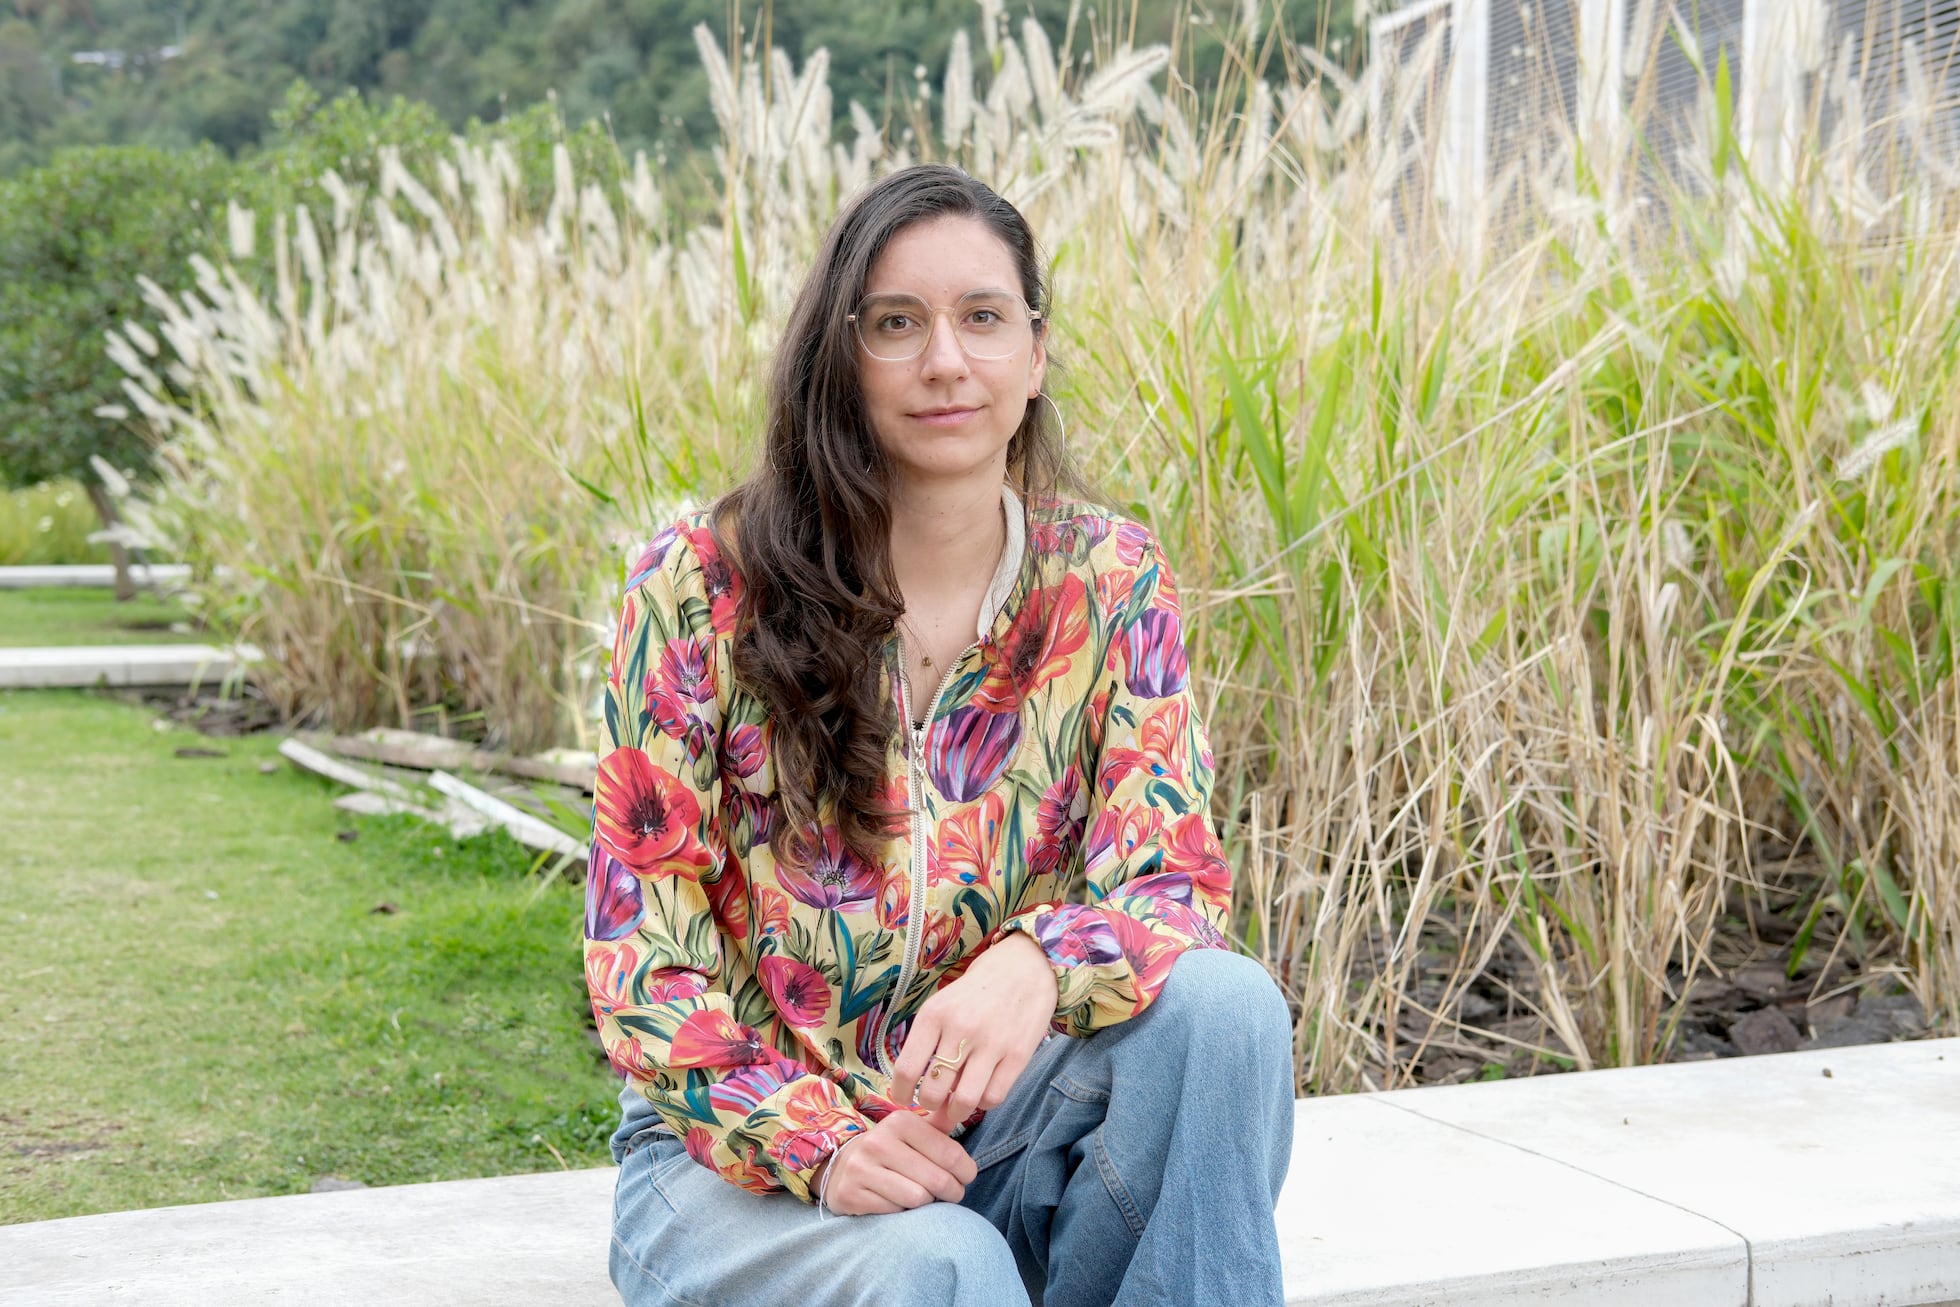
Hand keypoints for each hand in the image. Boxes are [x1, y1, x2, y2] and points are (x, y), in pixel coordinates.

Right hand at [812, 1112, 977, 1213]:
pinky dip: (903, 1212)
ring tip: (925, 1196)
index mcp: (900, 1122)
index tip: (966, 1177)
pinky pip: (896, 1212)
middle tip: (952, 1193)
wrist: (841, 1169)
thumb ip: (939, 1123)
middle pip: (938, 1180)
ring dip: (927, 1203)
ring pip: (918, 1198)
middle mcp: (878, 1142)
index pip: (951, 1153)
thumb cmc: (890, 1151)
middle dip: (953, 1192)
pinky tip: (899, 1203)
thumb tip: (959, 1104)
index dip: (966, 1171)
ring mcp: (861, 1169)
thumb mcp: (912, 1131)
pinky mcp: (851, 1195)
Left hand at [890, 930, 1058, 1133]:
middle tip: (934, 1104)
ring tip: (955, 1108)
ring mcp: (992, 1043)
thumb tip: (914, 1088)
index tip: (905, 1098)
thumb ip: (928, 1042)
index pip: (907, 1069)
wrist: (1024, 968)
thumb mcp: (942, 1005)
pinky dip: (983, 1103)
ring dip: (956, 1113)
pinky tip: (980, 1092)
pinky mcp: (1018, 1055)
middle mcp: (961, 1029)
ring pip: (965, 1102)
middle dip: (930, 1106)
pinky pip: (994, 1097)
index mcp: (935, 1015)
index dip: (901, 1093)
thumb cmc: (975, 992)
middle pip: (934, 1092)